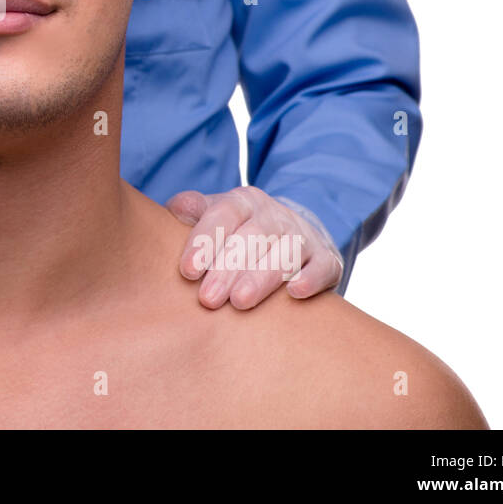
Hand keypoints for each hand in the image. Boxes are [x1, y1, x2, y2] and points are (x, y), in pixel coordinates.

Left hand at [167, 186, 343, 309]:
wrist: (288, 233)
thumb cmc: (237, 232)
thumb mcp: (214, 216)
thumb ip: (193, 211)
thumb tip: (176, 208)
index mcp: (243, 201)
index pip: (224, 214)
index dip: (205, 241)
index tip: (188, 270)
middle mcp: (275, 215)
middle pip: (252, 237)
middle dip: (228, 269)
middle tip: (208, 299)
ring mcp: (303, 235)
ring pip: (285, 253)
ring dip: (261, 277)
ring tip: (240, 302)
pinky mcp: (326, 259)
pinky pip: (322, 266)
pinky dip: (311, 278)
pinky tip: (294, 293)